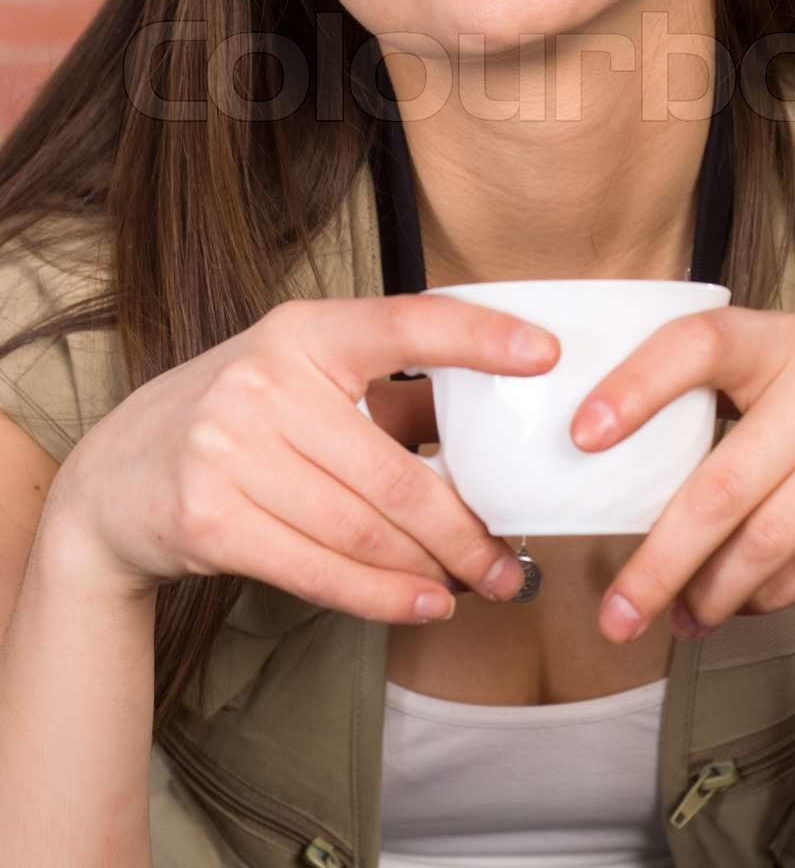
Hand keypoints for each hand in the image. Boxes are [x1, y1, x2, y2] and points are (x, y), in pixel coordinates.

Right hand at [45, 294, 558, 619]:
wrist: (116, 478)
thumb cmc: (237, 422)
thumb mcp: (302, 382)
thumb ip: (389, 399)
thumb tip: (495, 433)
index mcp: (303, 331)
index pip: (404, 322)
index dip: (478, 337)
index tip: (545, 355)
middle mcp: (264, 380)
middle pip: (394, 471)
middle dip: (464, 527)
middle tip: (511, 562)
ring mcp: (229, 449)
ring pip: (361, 528)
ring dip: (428, 570)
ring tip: (476, 587)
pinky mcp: (208, 518)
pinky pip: (317, 569)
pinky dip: (379, 596)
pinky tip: (422, 605)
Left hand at [568, 307, 794, 643]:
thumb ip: (731, 394)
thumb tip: (623, 470)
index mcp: (786, 337)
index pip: (700, 343)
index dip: (635, 385)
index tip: (580, 435)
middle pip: (723, 486)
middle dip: (659, 562)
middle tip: (616, 613)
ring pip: (769, 542)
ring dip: (714, 595)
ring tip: (683, 619)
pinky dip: (773, 597)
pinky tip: (747, 605)